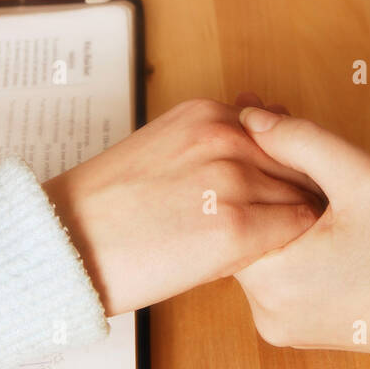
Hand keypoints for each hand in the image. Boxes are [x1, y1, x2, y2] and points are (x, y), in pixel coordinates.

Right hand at [41, 98, 320, 315]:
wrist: (67, 240)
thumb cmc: (109, 203)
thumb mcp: (164, 146)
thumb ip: (214, 140)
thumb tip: (261, 137)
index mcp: (206, 113)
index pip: (282, 133)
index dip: (287, 165)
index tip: (281, 188)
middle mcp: (224, 137)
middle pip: (298, 160)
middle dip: (297, 188)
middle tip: (283, 218)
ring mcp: (232, 180)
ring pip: (301, 194)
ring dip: (293, 218)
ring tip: (271, 240)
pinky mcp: (235, 228)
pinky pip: (292, 230)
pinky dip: (287, 244)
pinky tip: (262, 255)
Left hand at [230, 107, 369, 357]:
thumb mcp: (363, 178)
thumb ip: (301, 142)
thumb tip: (254, 118)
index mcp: (275, 280)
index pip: (231, 207)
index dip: (251, 160)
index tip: (267, 128)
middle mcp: (268, 311)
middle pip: (248, 227)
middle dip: (270, 181)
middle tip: (293, 143)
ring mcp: (284, 323)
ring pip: (267, 247)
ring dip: (285, 210)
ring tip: (321, 185)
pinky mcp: (301, 325)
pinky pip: (284, 271)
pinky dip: (297, 240)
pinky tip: (326, 218)